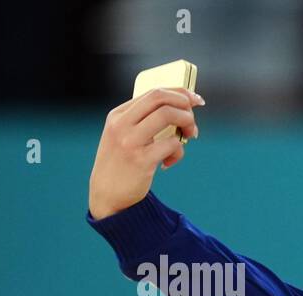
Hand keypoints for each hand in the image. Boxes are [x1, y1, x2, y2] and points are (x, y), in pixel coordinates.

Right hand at [88, 87, 203, 219]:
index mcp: (118, 115)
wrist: (107, 196)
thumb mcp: (124, 137)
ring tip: (189, 138)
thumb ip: (145, 122)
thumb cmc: (122, 164)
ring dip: (187, 124)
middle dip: (185, 106)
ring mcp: (130, 141)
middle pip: (161, 98)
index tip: (195, 99)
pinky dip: (178, 151)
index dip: (179, 92)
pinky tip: (169, 162)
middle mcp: (122, 124)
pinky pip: (172, 144)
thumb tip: (182, 110)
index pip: (153, 92)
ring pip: (168, 115)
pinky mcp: (141, 160)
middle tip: (192, 123)